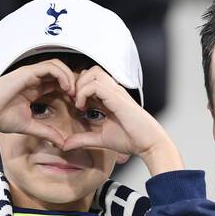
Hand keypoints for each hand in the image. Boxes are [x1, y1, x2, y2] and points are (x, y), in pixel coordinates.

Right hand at [0, 60, 73, 145]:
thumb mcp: (29, 127)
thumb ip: (46, 132)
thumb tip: (62, 142)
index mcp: (34, 89)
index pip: (58, 84)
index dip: (71, 91)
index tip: (79, 104)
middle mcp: (33, 79)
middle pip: (60, 72)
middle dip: (74, 82)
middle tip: (81, 96)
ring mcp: (29, 74)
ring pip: (57, 66)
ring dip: (69, 77)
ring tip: (74, 92)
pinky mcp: (26, 72)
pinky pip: (49, 67)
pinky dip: (61, 75)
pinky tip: (66, 87)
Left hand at [58, 65, 182, 174]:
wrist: (148, 143)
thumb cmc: (131, 139)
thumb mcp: (101, 139)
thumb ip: (83, 139)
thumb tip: (65, 145)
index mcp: (110, 97)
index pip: (91, 80)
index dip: (78, 89)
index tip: (74, 106)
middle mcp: (113, 91)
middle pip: (91, 71)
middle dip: (77, 83)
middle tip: (73, 101)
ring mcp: (115, 92)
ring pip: (92, 72)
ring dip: (80, 85)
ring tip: (78, 102)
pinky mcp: (116, 97)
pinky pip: (95, 85)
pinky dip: (83, 93)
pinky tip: (82, 107)